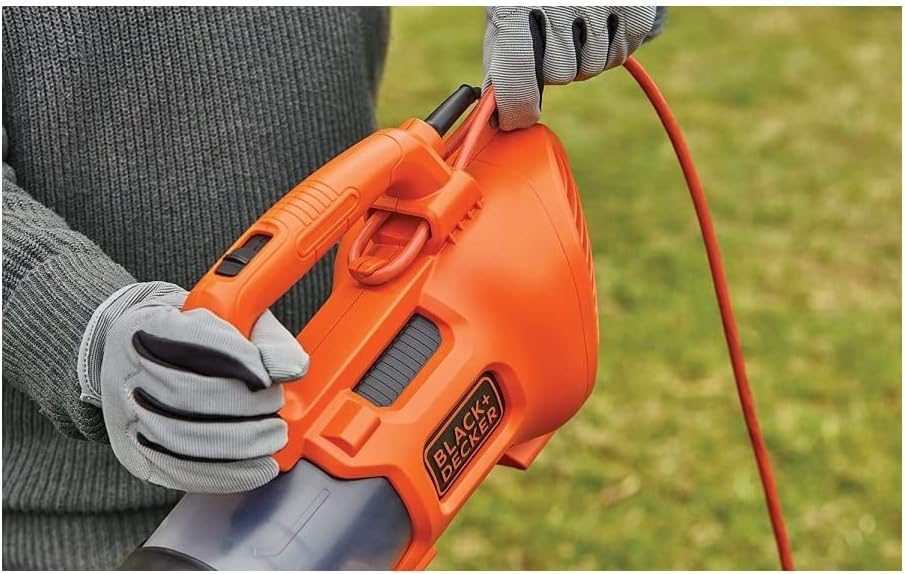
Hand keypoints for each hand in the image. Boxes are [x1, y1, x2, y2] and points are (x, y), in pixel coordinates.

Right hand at [78, 282, 307, 492]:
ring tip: (273, 436)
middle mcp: (128, 371)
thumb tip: (294, 368)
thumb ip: (267, 339)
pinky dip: (226, 474)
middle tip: (276, 407)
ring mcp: (126, 416)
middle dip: (242, 405)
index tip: (268, 377)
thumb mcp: (233, 320)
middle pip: (186, 394)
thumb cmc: (198, 337)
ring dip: (239, 442)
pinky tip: (258, 467)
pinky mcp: (135, 454)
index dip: (235, 361)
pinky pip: (180, 471)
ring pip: (182, 437)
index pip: (192, 341)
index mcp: (149, 326)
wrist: (141, 358)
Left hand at [483, 6, 658, 129]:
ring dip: (585, 57)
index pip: (516, 78)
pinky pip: (622, 53)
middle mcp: (558, 4)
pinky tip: (602, 23)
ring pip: (593, 67)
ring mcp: (598, 4)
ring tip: (577, 27)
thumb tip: (500, 112)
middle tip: (554, 40)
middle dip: (555, 66)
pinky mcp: (633, 7)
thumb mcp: (504, 14)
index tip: (516, 118)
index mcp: (516, 8)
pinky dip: (613, 46)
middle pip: (561, 74)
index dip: (517, 108)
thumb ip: (500, 61)